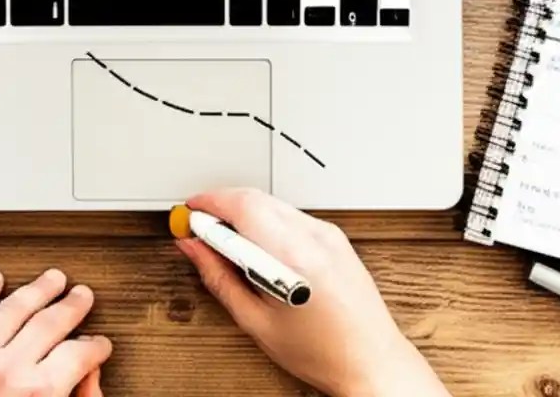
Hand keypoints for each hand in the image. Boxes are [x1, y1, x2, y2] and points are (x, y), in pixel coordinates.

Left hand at [0, 269, 112, 396]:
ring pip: (12, 309)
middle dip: (73, 305)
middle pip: (50, 322)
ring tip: (53, 278)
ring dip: (36, 289)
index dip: (97, 345)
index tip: (101, 344)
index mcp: (40, 393)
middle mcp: (8, 371)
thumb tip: (90, 372)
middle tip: (84, 295)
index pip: (81, 352)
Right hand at [176, 189, 448, 396]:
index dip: (207, 207)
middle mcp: (314, 237)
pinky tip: (257, 246)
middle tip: (199, 228)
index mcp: (293, 257)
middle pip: (255, 198)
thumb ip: (219, 279)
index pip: (241, 208)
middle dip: (221, 205)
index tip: (188, 218)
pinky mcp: (336, 237)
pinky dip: (265, 221)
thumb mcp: (256, 321)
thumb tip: (194, 250)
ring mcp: (329, 234)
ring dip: (243, 213)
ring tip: (226, 243)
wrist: (371, 361)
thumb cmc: (321, 351)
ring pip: (272, 203)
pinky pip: (290, 214)